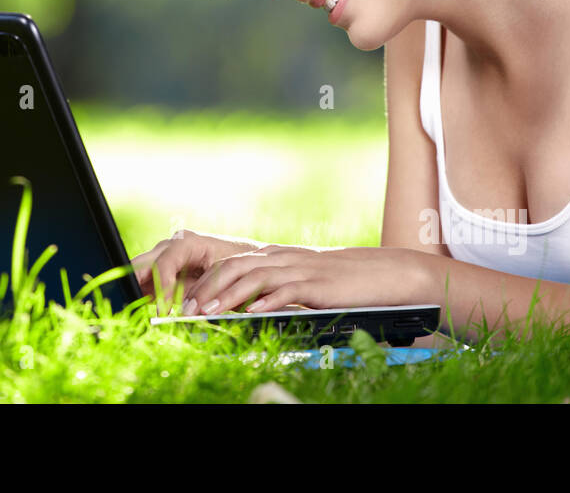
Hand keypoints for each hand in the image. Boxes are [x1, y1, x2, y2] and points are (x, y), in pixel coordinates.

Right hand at [129, 229, 264, 312]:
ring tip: (133, 314)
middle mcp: (171, 246)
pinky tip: (139, 312)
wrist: (243, 259)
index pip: (166, 262)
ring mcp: (164, 257)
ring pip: (139, 272)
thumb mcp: (224, 279)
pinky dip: (142, 296)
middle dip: (135, 284)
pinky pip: (145, 282)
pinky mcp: (161, 272)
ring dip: (136, 292)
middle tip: (132, 308)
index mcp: (188, 243)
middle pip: (143, 263)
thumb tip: (189, 312)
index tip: (164, 311)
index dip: (162, 286)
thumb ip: (204, 292)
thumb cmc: (236, 266)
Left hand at [178, 245, 417, 314]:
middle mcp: (283, 258)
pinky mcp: (316, 284)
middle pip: (235, 267)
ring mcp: (299, 269)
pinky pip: (286, 291)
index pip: (232, 264)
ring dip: (230, 296)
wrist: (380, 273)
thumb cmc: (338, 281)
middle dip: (209, 289)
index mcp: (276, 256)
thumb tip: (247, 306)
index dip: (207, 282)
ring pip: (255, 277)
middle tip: (191, 310)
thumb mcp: (301, 279)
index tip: (189, 302)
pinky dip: (267, 302)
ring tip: (212, 312)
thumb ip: (275, 286)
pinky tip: (252, 314)